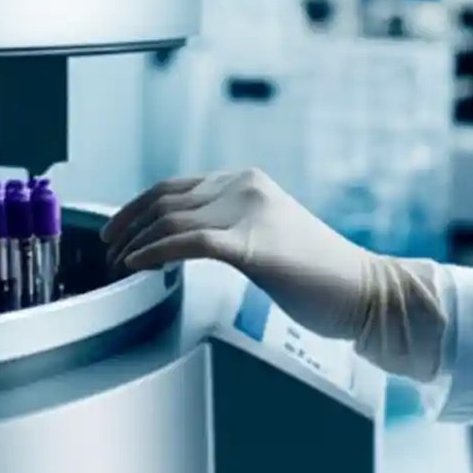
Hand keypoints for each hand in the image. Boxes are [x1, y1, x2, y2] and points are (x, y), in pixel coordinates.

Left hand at [101, 169, 449, 381]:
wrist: (366, 291)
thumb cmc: (320, 274)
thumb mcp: (267, 234)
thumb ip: (229, 227)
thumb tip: (179, 239)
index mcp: (247, 181)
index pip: (175, 186)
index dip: (136, 208)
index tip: (114, 231)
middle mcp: (245, 186)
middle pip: (165, 199)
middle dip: (126, 226)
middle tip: (106, 251)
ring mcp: (250, 211)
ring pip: (171, 220)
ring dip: (134, 244)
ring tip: (118, 266)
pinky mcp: (253, 244)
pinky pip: (187, 243)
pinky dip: (154, 253)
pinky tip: (136, 266)